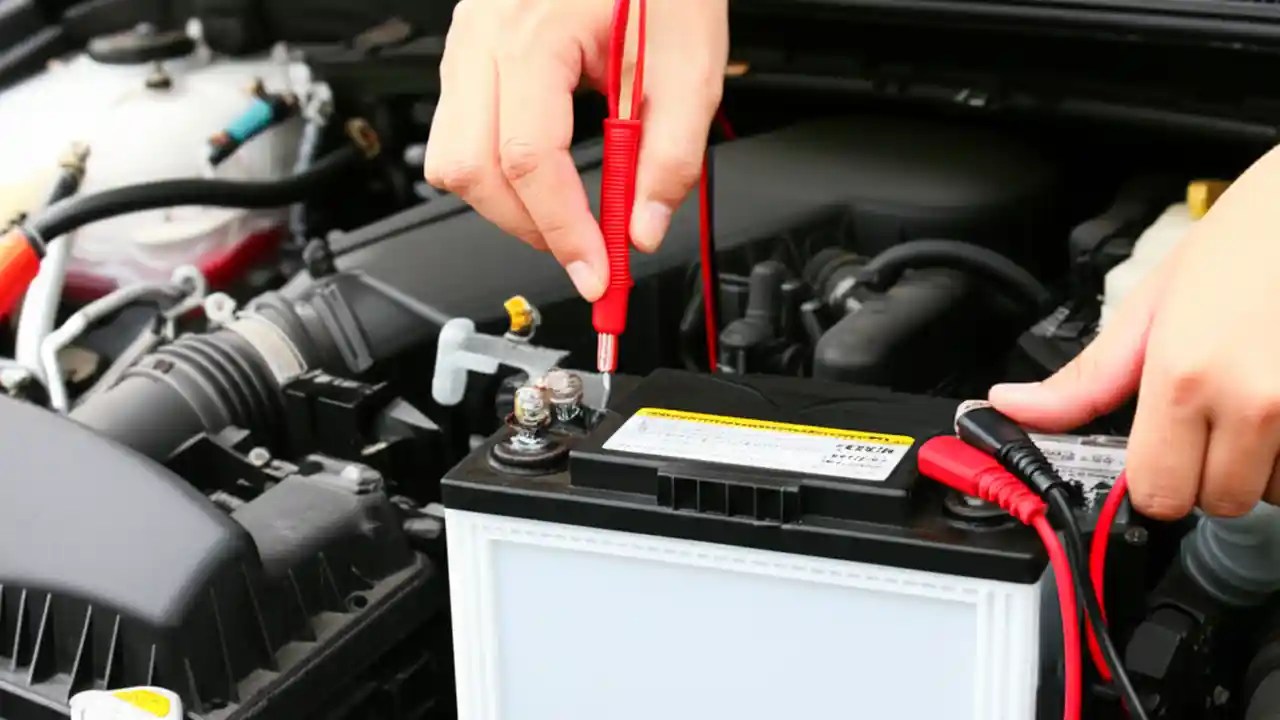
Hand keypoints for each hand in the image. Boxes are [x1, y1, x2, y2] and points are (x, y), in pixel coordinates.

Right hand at [423, 0, 728, 299]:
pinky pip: (461, 130)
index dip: (563, 231)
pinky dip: (500, 169)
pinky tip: (547, 172)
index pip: (529, 159)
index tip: (597, 272)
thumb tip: (642, 228)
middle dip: (528, 227)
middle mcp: (484, 35)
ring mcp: (468, 40)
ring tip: (567, 213)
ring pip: (453, 156)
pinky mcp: (471, 49)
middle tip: (584, 252)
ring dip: (508, 203)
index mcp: (534, 33)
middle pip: (471, 168)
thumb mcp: (691, 65)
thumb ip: (670, 155)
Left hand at [990, 147, 1279, 519]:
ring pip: (1273, 492)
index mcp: (1184, 379)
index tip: (1156, 456)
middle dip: (1207, 475)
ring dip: (1259, 464)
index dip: (1152, 481)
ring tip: (1255, 401)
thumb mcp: (1151, 305)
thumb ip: (1087, 377)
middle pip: (1218, 502)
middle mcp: (1252, 404)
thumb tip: (1013, 408)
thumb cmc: (1242, 245)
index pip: (1158, 495)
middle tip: (1208, 422)